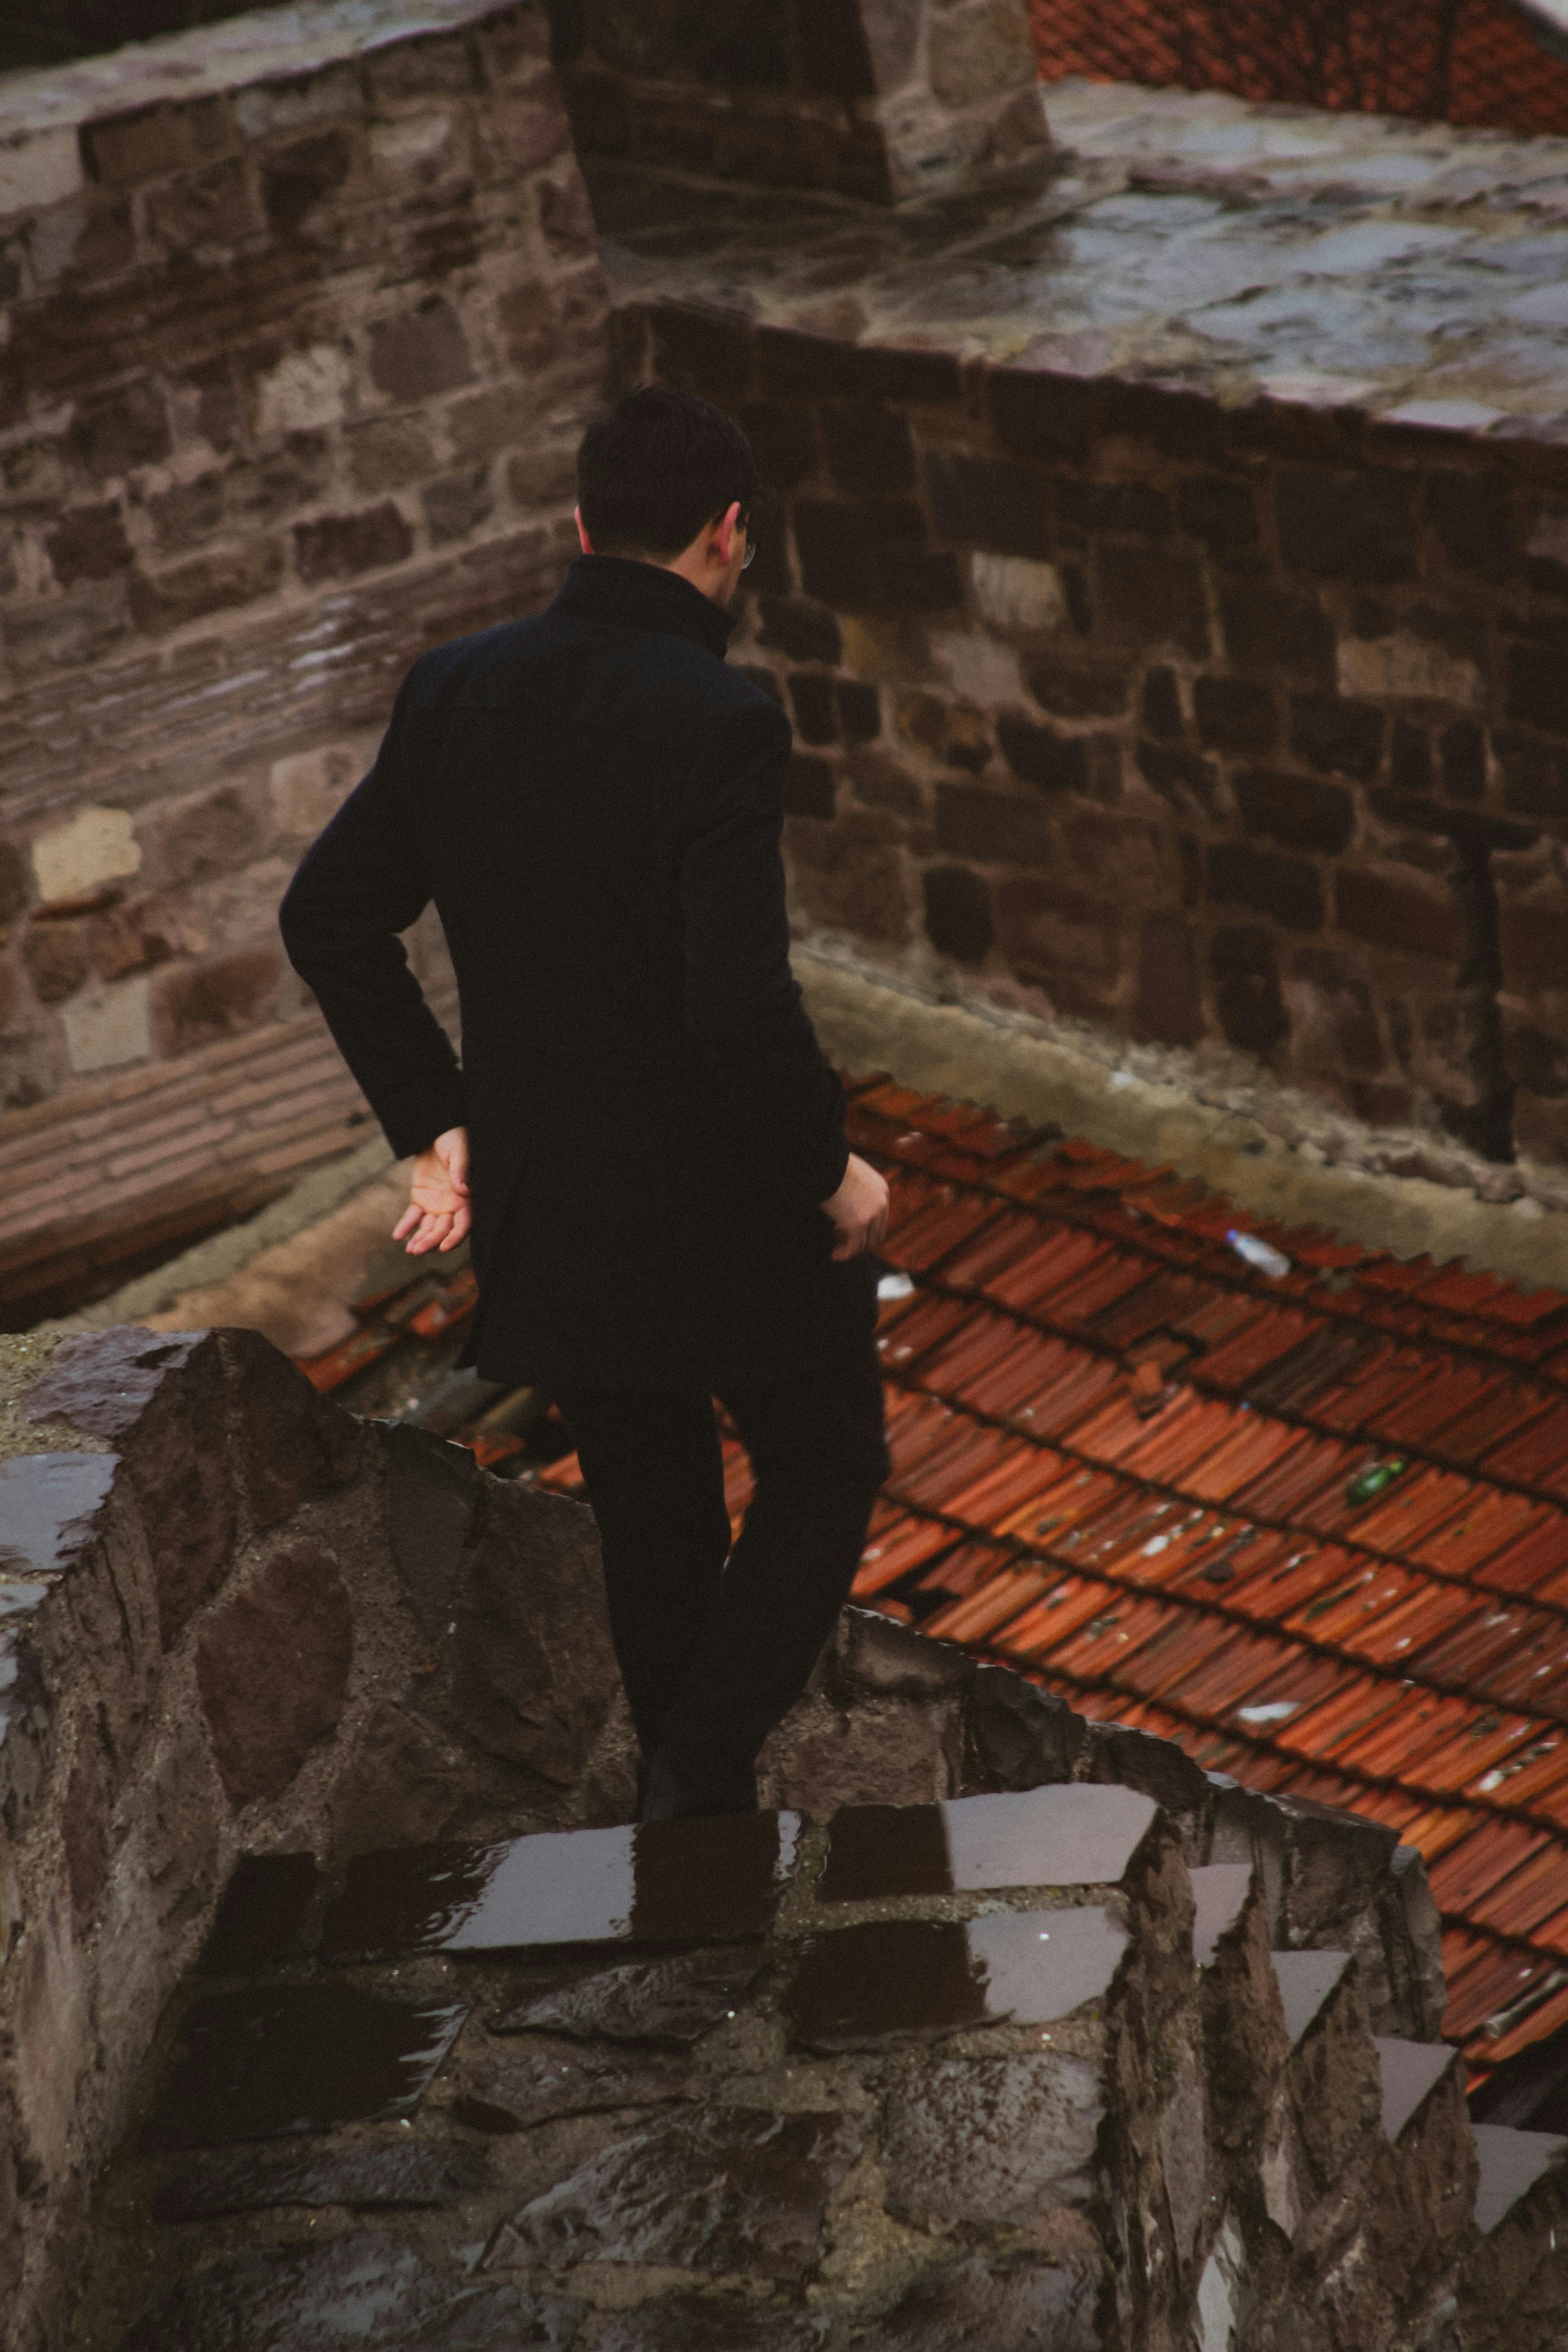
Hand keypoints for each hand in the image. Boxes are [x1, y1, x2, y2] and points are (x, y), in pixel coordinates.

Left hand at [393, 1126, 470, 1255]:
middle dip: (432, 1241)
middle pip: (443, 1230)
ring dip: (420, 1239)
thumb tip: (463, 1190)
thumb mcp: (459, 1152)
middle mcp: (453, 1206)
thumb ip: (461, 1170)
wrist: (436, 1131)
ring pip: (428, 1228)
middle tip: (417, 1250)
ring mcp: (436, 1205)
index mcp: (467, 1198)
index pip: (464, 1224)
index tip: (444, 1248)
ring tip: (410, 1250)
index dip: (455, 1237)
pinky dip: (406, 1226)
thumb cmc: (455, 1140)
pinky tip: (398, 1236)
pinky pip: (413, 1216)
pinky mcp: (421, 1199)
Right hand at [820, 1152, 889, 1261]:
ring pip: (867, 1243)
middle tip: (838, 1234)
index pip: (880, 1217)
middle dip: (859, 1238)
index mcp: (881, 1189)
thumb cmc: (830, 1163)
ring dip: (852, 1247)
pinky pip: (854, 1247)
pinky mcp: (858, 1224)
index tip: (843, 1225)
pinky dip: (845, 1254)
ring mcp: (872, 1214)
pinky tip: (834, 1256)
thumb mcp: (849, 1172)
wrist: (825, 1160)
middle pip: (877, 1232)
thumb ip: (853, 1185)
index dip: (864, 1226)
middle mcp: (881, 1203)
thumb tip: (842, 1195)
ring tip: (836, 1247)